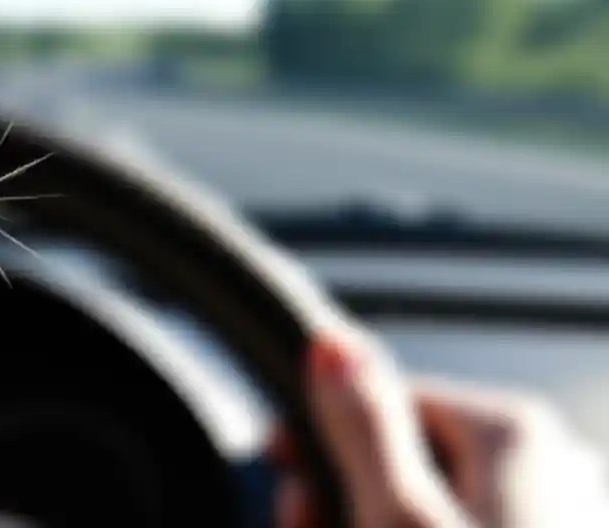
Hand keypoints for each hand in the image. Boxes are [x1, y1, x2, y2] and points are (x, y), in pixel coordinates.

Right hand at [272, 328, 608, 526]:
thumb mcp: (398, 517)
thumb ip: (363, 424)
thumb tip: (333, 343)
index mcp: (517, 430)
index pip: (385, 399)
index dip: (322, 441)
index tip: (289, 484)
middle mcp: (555, 460)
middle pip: (410, 454)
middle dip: (347, 489)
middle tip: (311, 527)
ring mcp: (562, 515)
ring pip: (437, 499)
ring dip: (374, 517)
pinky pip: (470, 525)